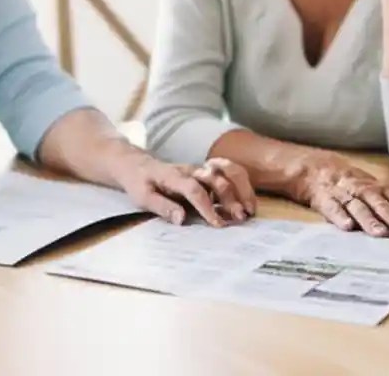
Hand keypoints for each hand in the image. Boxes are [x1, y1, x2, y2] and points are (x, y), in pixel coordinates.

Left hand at [109, 152, 256, 227]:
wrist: (138, 165)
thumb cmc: (140, 183)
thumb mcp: (142, 197)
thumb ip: (163, 207)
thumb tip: (181, 219)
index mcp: (174, 176)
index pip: (194, 189)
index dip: (206, 206)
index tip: (217, 224)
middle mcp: (191, 170)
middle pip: (216, 179)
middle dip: (230, 198)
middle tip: (240, 218)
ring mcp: (201, 170)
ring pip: (228, 172)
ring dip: (241, 190)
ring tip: (249, 210)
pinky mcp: (207, 174)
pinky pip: (230, 174)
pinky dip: (242, 186)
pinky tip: (249, 202)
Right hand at [292, 155, 388, 237]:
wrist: (319, 170)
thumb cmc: (358, 185)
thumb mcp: (385, 192)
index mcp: (382, 190)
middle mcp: (367, 192)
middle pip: (383, 206)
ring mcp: (347, 196)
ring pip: (360, 208)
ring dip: (370, 221)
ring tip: (381, 234)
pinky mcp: (327, 201)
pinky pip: (334, 209)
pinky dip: (340, 217)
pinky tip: (347, 227)